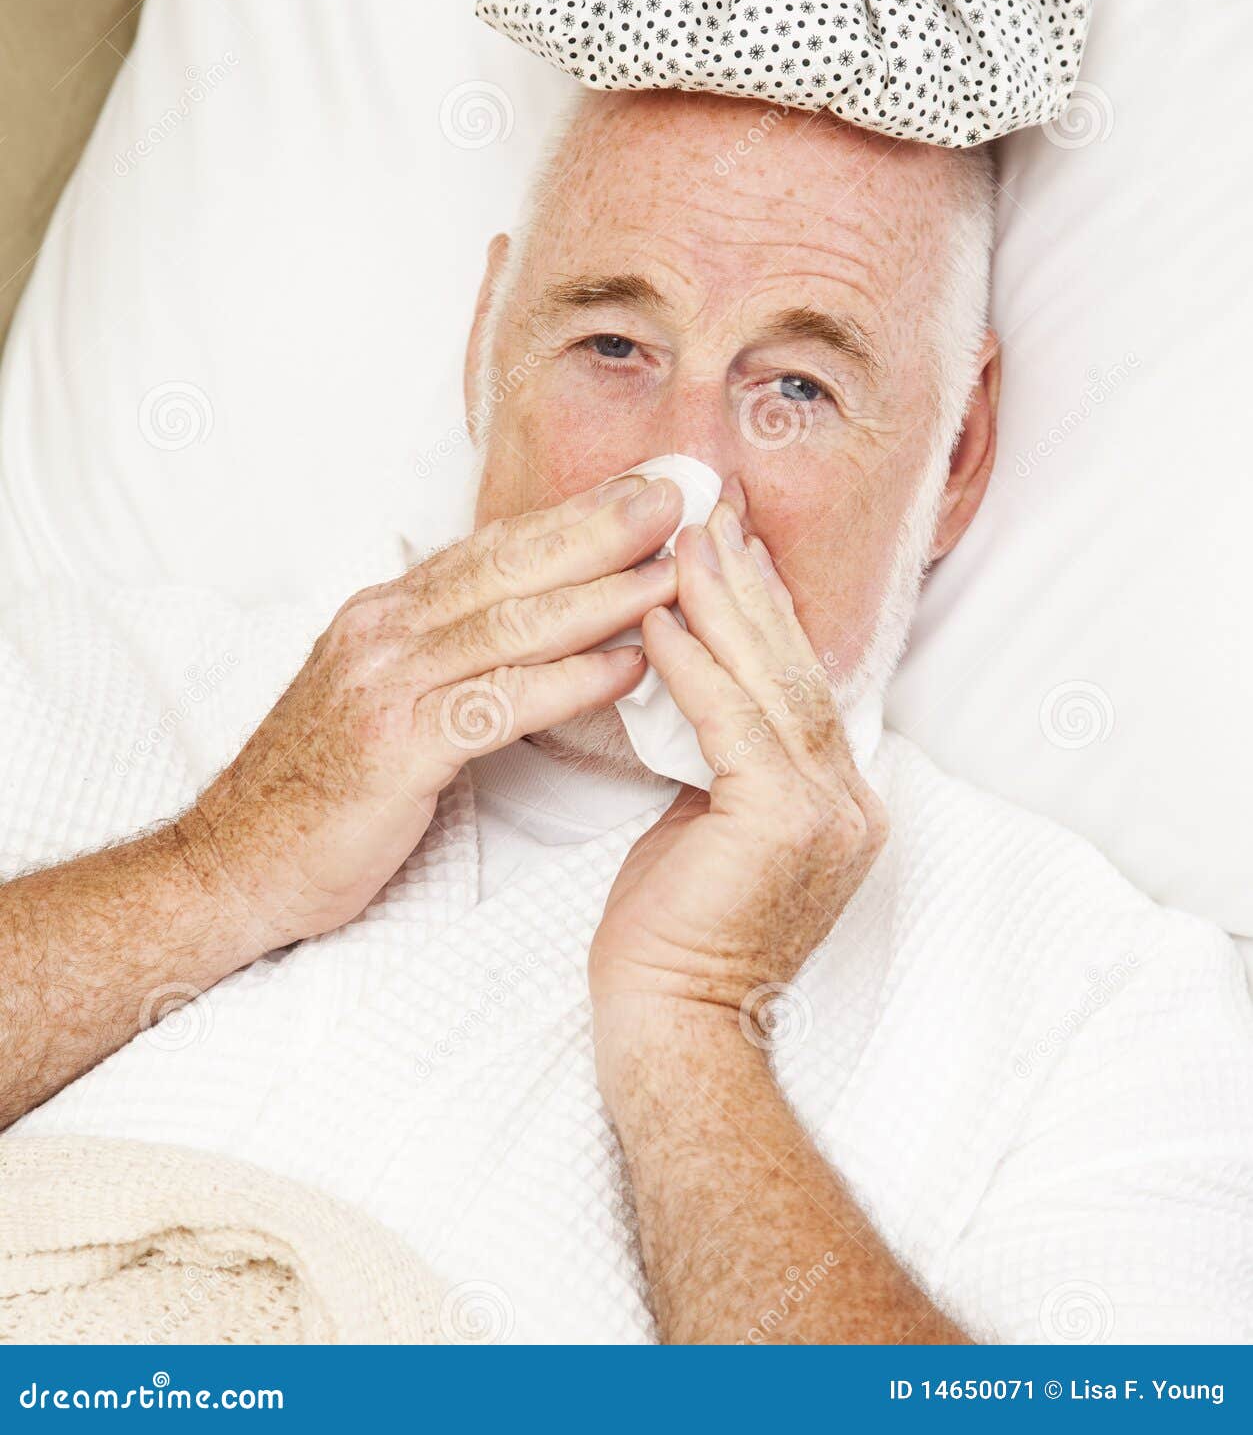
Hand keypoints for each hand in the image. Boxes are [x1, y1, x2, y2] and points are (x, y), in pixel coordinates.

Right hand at [183, 473, 682, 949]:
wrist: (235, 864)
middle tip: (677, 498)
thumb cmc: (321, 787)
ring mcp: (384, 684)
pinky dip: (569, 682)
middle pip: (510, 566)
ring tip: (673, 576)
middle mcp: (383, 631)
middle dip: (600, 528)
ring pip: (512, 624)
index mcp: (385, 612)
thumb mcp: (381, 694)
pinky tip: (626, 670)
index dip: (574, 514)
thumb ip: (446, 649)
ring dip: (603, 597)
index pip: (495, 547)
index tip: (645, 489)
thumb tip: (530, 616)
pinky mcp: (394, 747)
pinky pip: (498, 703)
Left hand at [589, 490, 887, 1090]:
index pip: (800, 684)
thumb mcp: (710, 822)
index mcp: (839, 802)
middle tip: (712, 513)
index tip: (730, 548)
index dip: (766, 612)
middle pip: (796, 670)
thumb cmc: (675, 932)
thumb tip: (699, 676)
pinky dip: (694, 664)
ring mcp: (828, 813)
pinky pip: (731, 722)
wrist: (674, 1024)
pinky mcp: (784, 823)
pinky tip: (662, 617)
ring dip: (724, 605)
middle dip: (750, 587)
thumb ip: (724, 753)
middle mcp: (850, 802)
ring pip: (771, 685)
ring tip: (686, 541)